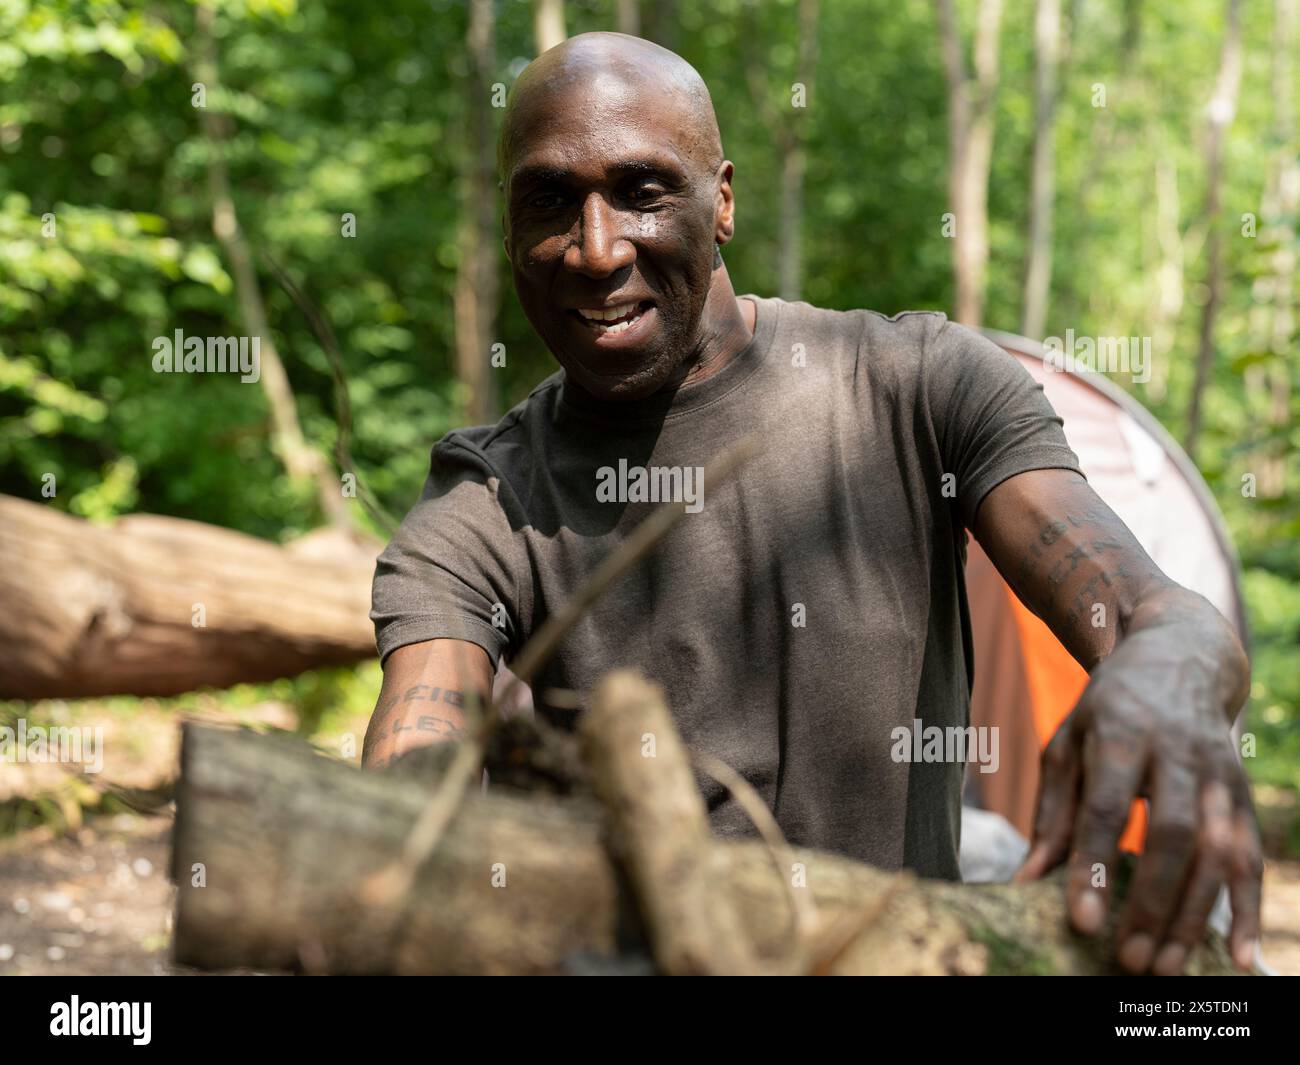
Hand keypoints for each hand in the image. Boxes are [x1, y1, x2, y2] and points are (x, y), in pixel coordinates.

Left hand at [1014, 625, 1262, 974]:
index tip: (1082, 920)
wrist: (1181, 658)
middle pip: (1171, 834)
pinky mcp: (1243, 792)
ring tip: (1164, 967)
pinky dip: (1247, 908)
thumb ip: (1052, 813)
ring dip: (1193, 916)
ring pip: (1216, 851)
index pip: (1108, 806)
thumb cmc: (1109, 710)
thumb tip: (1027, 881)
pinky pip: (1251, 856)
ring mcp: (1219, 773)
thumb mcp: (1068, 743)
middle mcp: (1177, 751)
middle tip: (1129, 958)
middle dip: (1151, 901)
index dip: (1094, 864)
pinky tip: (1239, 956)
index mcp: (1121, 731)